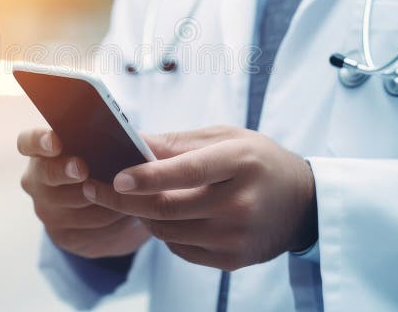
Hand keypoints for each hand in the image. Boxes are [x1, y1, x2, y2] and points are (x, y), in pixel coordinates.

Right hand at [18, 127, 149, 257]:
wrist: (108, 209)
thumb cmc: (106, 164)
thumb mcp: (104, 147)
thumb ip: (107, 136)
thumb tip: (124, 134)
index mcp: (42, 151)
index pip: (28, 142)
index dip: (39, 141)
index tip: (56, 141)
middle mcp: (37, 181)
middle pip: (46, 175)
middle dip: (65, 171)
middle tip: (82, 169)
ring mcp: (47, 211)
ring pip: (76, 202)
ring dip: (105, 196)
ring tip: (130, 188)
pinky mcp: (64, 236)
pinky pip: (92, 228)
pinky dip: (114, 220)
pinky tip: (129, 211)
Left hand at [80, 126, 316, 270]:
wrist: (302, 203)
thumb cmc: (258, 161)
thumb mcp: (225, 137)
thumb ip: (177, 142)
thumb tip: (131, 139)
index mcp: (239, 163)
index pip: (186, 172)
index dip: (147, 176)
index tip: (116, 177)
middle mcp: (239, 203)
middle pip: (167, 208)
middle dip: (123, 200)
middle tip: (94, 189)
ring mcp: (235, 237)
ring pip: (168, 231)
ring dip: (142, 215)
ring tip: (134, 198)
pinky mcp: (231, 260)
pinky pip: (180, 250)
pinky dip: (164, 232)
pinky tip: (165, 216)